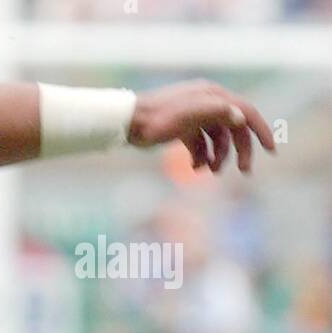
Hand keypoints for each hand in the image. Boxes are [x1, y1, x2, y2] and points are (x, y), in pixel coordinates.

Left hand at [129, 80, 275, 173]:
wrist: (126, 123)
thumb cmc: (154, 120)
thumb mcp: (186, 117)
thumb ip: (214, 113)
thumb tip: (239, 116)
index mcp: (213, 97)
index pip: (246, 112)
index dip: (260, 131)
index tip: (271, 151)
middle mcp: (207, 103)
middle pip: (234, 128)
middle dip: (240, 150)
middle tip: (244, 171)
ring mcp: (194, 116)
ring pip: (217, 138)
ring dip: (219, 156)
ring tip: (211, 171)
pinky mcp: (182, 128)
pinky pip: (200, 144)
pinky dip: (202, 156)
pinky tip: (195, 167)